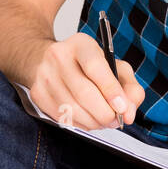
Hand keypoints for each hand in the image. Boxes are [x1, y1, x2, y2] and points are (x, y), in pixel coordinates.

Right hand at [28, 33, 145, 128]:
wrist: (47, 61)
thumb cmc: (87, 65)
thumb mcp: (114, 67)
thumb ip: (129, 87)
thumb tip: (129, 112)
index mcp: (80, 44)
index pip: (95, 67)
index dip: (111, 90)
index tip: (123, 108)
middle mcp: (58, 57)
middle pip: (84, 93)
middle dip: (105, 113)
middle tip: (116, 119)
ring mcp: (45, 76)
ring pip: (74, 110)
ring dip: (95, 122)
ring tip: (104, 119)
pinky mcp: (38, 95)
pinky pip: (63, 118)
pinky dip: (81, 124)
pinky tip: (88, 118)